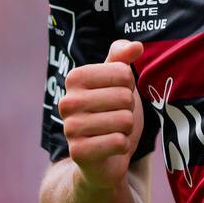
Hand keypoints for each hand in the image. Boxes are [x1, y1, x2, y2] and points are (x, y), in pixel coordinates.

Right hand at [59, 39, 145, 190]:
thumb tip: (136, 46)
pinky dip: (122, 145)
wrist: (102, 156)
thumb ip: (123, 58)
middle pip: (124, 96)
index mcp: (75, 78)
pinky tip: (110, 147)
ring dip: (126, 128)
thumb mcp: (117, 81)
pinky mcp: (79, 153)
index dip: (129, 86)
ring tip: (113, 130)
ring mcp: (70, 128)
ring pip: (124, 120)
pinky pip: (119, 142)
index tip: (116, 95)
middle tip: (116, 116)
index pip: (123, 72)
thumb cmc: (111, 112)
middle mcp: (67, 101)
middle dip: (128, 109)